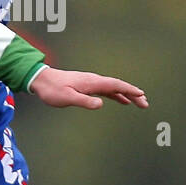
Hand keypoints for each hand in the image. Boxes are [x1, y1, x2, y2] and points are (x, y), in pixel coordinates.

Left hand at [29, 68, 147, 109]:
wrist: (41, 80)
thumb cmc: (52, 90)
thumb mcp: (67, 98)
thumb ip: (84, 101)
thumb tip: (101, 104)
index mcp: (92, 82)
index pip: (116, 85)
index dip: (129, 90)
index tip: (141, 95)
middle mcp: (94, 80)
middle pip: (118, 86)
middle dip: (133, 94)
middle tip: (145, 103)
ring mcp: (91, 83)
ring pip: (113, 88)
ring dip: (126, 95)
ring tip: (138, 102)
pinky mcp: (87, 86)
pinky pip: (106, 90)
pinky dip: (116, 94)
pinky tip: (121, 100)